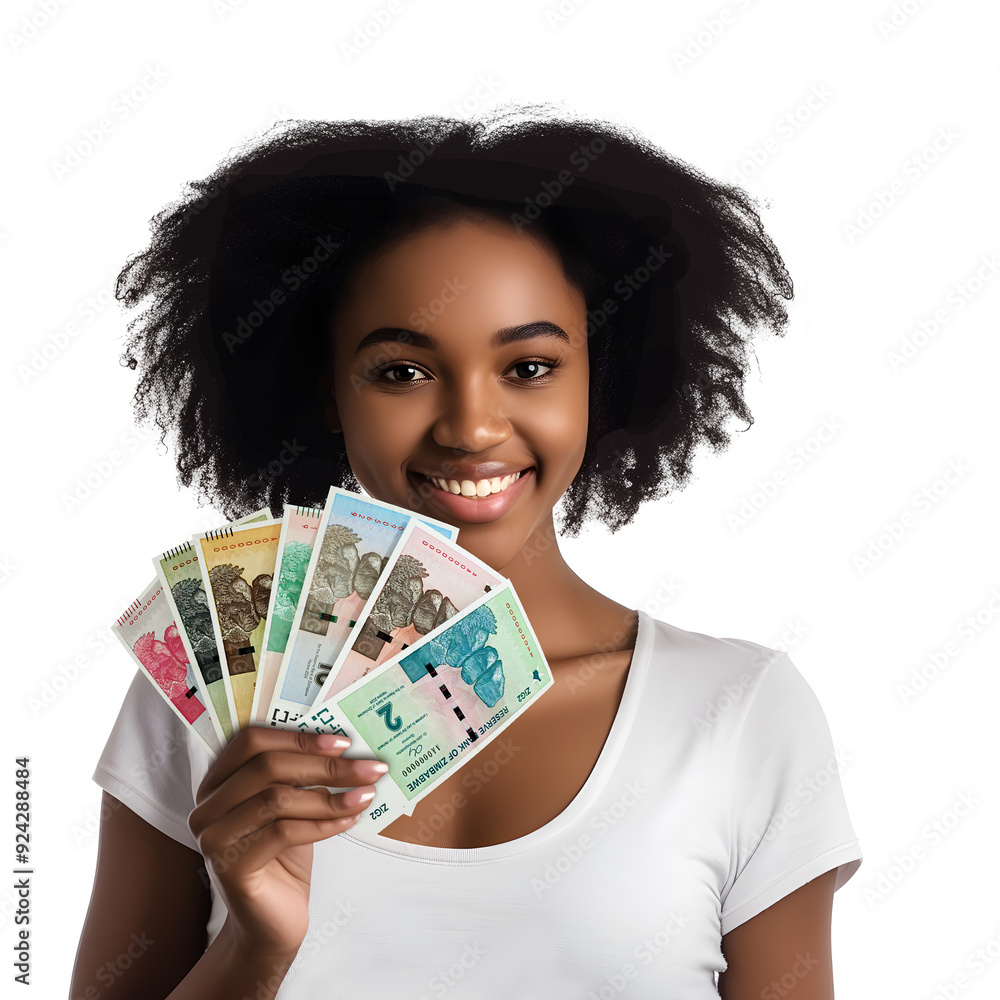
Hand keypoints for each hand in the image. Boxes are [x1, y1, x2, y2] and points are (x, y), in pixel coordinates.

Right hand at [188, 727, 387, 959]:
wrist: (271, 922)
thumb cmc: (284, 856)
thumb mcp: (292, 805)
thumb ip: (301, 774)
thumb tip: (345, 745)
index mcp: (217, 781)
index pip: (252, 740)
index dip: (298, 737)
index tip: (344, 742)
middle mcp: (206, 806)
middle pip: (267, 766)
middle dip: (325, 765)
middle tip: (369, 768)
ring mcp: (213, 837)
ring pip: (276, 799)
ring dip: (330, 796)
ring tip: (366, 796)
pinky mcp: (228, 867)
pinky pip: (282, 833)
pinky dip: (323, 825)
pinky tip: (350, 821)